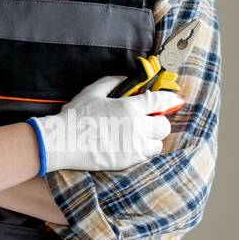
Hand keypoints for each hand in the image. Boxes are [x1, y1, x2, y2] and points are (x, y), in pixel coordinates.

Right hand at [28, 75, 182, 174]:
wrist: (63, 143)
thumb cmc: (75, 116)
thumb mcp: (92, 92)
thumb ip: (111, 82)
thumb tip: (123, 78)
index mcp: (129, 108)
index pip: (159, 102)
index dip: (170, 100)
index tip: (175, 100)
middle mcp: (137, 128)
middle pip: (164, 126)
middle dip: (159, 121)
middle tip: (149, 119)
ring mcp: (134, 147)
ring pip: (157, 144)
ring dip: (152, 138)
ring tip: (139, 134)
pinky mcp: (128, 161)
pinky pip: (145, 156)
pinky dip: (142, 150)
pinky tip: (130, 144)